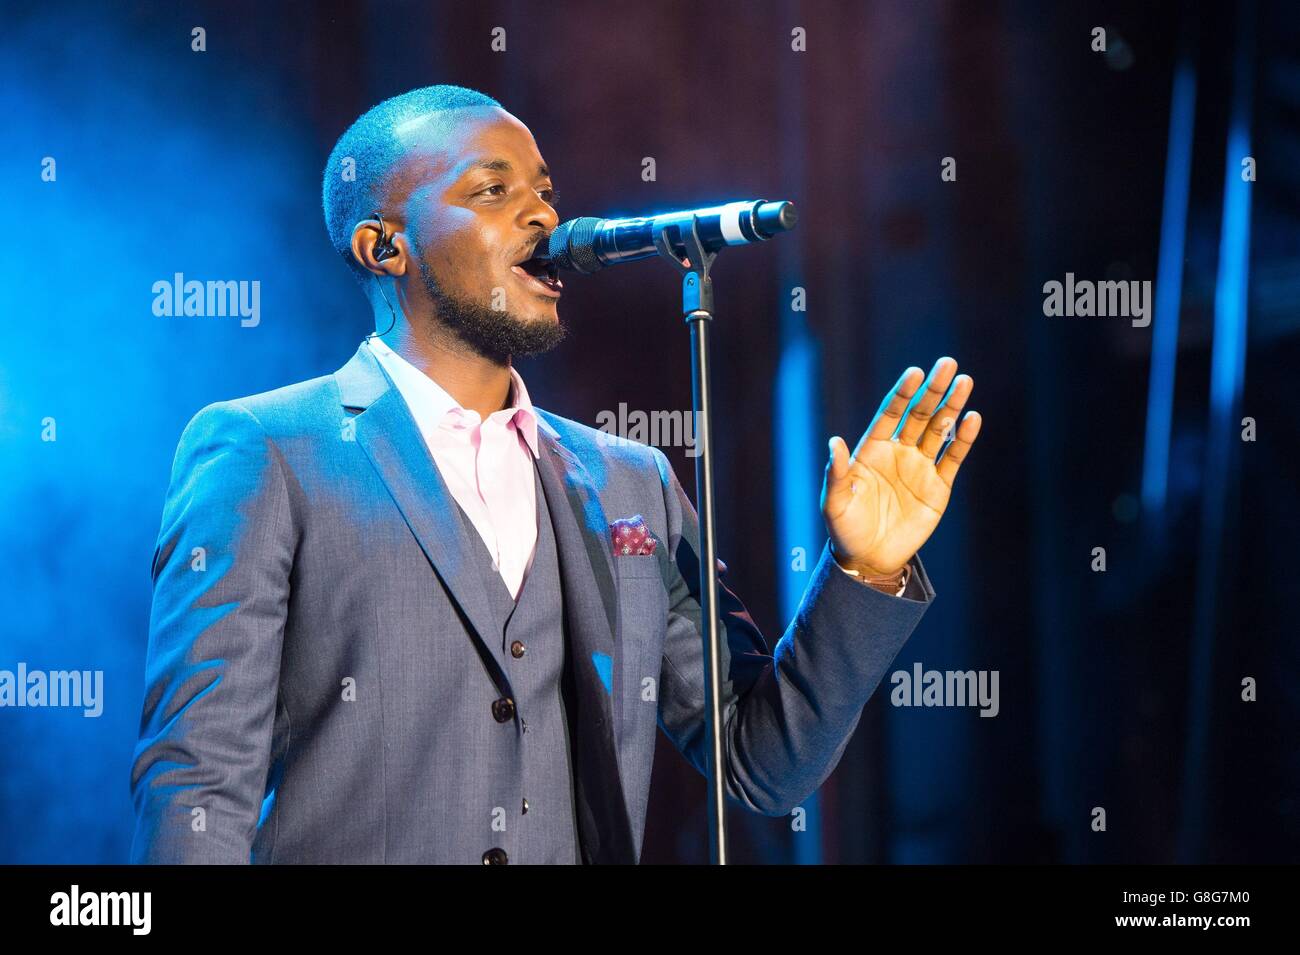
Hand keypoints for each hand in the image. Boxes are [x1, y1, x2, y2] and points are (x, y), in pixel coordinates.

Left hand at [822, 357, 981, 575]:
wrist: (869, 558)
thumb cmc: (845, 528)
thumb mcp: (834, 502)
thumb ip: (836, 473)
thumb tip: (834, 442)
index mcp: (872, 450)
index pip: (890, 413)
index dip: (902, 393)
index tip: (915, 372)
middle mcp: (898, 452)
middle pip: (919, 414)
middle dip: (933, 389)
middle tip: (948, 363)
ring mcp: (920, 468)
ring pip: (939, 430)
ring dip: (952, 407)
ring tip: (965, 382)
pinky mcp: (938, 487)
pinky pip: (953, 458)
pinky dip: (963, 440)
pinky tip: (972, 419)